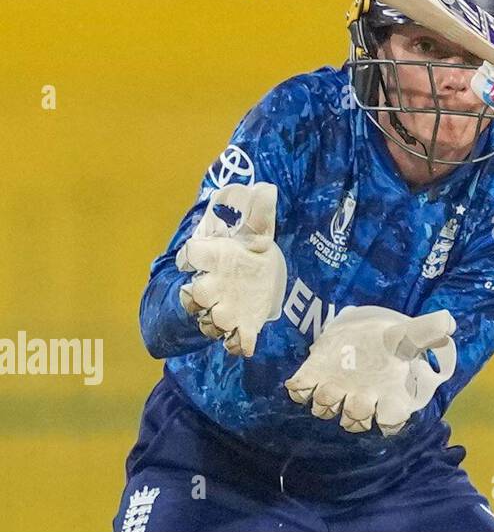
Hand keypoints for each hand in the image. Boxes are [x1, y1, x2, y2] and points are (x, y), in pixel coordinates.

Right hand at [176, 182, 286, 357]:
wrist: (261, 280)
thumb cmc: (250, 253)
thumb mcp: (258, 231)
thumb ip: (260, 212)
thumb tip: (267, 187)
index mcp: (216, 258)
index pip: (191, 256)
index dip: (188, 257)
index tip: (189, 258)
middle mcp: (214, 285)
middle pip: (195, 295)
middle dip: (199, 296)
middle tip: (213, 291)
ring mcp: (227, 308)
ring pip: (210, 321)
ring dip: (218, 321)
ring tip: (229, 318)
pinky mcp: (244, 326)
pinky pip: (235, 343)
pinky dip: (239, 345)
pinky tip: (246, 344)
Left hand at [284, 306, 456, 436]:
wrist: (360, 333)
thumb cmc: (388, 341)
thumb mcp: (409, 333)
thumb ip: (428, 330)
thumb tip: (449, 321)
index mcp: (387, 393)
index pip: (392, 420)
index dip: (389, 421)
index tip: (389, 411)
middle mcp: (360, 398)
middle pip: (355, 419)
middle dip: (355, 412)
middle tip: (359, 397)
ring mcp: (334, 390)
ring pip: (326, 409)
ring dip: (326, 402)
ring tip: (330, 386)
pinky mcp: (312, 377)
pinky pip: (301, 391)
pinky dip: (299, 388)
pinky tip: (302, 380)